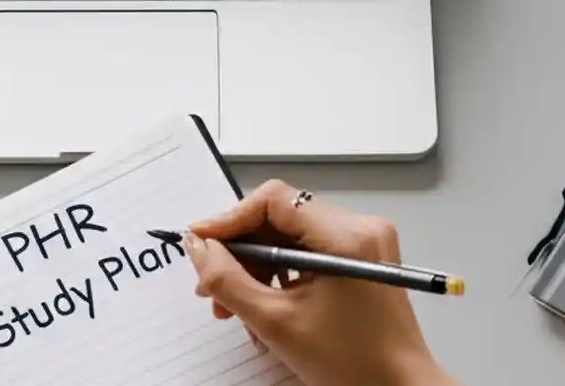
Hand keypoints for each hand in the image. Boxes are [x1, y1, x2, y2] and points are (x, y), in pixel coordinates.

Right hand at [187, 180, 457, 385]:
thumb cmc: (351, 363)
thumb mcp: (274, 322)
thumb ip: (227, 280)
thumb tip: (198, 247)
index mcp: (346, 237)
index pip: (274, 201)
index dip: (230, 219)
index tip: (200, 241)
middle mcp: (361, 227)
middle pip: (281, 218)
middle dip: (240, 251)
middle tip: (210, 285)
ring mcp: (366, 242)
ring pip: (292, 236)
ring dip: (257, 266)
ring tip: (233, 305)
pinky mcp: (364, 258)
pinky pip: (310, 251)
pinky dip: (282, 273)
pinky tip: (263, 304)